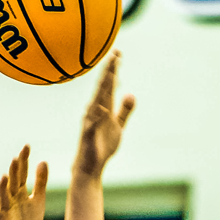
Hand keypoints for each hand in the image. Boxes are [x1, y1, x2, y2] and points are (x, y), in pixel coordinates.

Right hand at [0, 145, 48, 219]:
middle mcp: (11, 197)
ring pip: (2, 194)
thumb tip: (43, 161)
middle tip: (17, 157)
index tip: (26, 146)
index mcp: (20, 191)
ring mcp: (5, 207)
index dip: (24, 160)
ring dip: (2, 186)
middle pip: (13, 181)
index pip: (22, 172)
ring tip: (4, 176)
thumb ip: (40, 182)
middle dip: (14, 170)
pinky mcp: (0, 219)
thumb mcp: (38, 200)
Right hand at [74, 52, 135, 176]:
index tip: (118, 53)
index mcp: (103, 108)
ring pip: (97, 101)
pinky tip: (103, 106)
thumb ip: (125, 111)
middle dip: (109, 71)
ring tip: (110, 73)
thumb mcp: (118, 126)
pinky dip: (97, 115)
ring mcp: (90, 122)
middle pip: (103, 88)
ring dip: (103, 88)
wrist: (89, 166)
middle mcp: (95, 111)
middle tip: (115, 53)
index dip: (114, 69)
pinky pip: (93, 124)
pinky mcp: (88, 135)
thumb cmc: (102, 146)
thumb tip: (132, 94)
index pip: (109, 85)